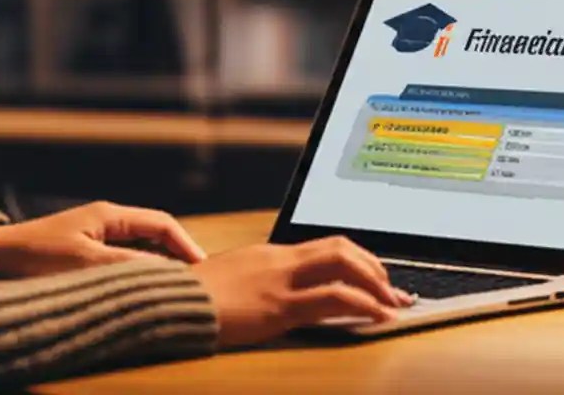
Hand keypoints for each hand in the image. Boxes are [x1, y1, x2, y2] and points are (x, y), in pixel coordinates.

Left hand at [0, 200, 205, 277]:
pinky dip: (140, 268)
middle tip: (195, 278)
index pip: (162, 223)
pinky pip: (124, 255)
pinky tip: (143, 285)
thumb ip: (128, 264)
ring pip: (141, 245)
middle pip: (155, 232)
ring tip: (174, 283)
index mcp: (110, 214)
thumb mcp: (86, 262)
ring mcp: (97, 233)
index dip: (186, 244)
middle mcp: (107, 219)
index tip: (202, 267)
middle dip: (177, 252)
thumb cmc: (37, 256)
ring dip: (159, 262)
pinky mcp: (86, 249)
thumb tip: (166, 270)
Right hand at [191, 236, 414, 347]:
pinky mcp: (279, 307)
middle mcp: (280, 260)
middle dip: (373, 266)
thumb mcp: (232, 280)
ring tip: (393, 304)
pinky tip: (378, 316)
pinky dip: (364, 305)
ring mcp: (280, 282)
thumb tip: (279, 292)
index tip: (374, 276)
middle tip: (390, 289)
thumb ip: (259, 281)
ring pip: (344, 267)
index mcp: (270, 254)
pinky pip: (332, 300)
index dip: (357, 259)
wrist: (170, 304)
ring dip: (377, 286)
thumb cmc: (194, 299)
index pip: (325, 246)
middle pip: (341, 248)